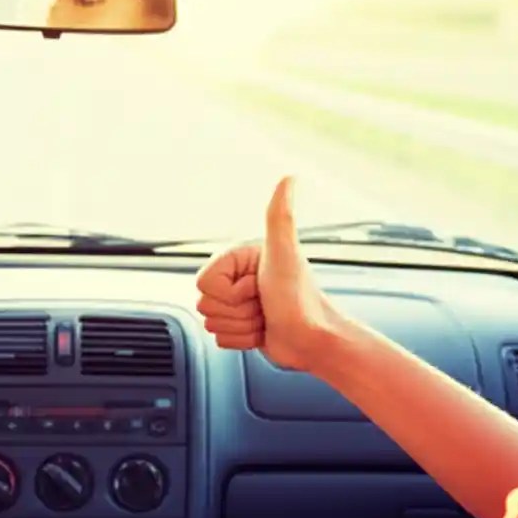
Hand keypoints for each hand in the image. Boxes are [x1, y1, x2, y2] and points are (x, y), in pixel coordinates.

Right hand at [195, 176, 346, 371]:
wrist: (313, 339)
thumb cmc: (300, 297)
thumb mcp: (285, 253)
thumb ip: (280, 215)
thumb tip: (290, 177)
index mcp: (237, 259)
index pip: (203, 283)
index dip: (229, 292)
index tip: (257, 286)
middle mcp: (236, 278)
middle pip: (205, 304)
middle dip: (236, 311)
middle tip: (263, 303)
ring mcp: (237, 303)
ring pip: (211, 323)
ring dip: (241, 326)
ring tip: (266, 316)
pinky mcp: (239, 327)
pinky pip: (220, 339)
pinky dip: (242, 341)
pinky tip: (263, 330)